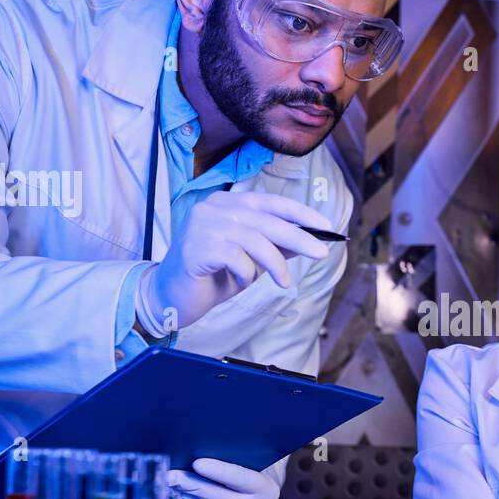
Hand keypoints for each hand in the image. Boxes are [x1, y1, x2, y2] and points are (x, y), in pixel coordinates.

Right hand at [139, 189, 332, 331]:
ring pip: (256, 240)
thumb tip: (311, 240)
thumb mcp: (251, 259)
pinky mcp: (196, 247)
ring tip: (283, 282)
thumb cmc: (212, 276)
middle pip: (268, 220)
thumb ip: (275, 247)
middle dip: (300, 238)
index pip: (271, 201)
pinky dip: (246, 274)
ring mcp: (203, 225)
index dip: (300, 212)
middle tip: (322, 253)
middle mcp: (214, 208)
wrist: (171, 296)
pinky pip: (237, 258)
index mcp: (227, 203)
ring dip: (275, 265)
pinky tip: (241, 283)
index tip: (326, 225)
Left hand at [168, 457, 278, 498]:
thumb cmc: (245, 474)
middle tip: (172, 476)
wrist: (256, 498)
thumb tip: (196, 460)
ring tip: (171, 488)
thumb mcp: (247, 464)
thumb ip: (228, 460)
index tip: (197, 463)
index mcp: (266, 488)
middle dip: (193, 487)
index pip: (241, 478)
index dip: (219, 471)